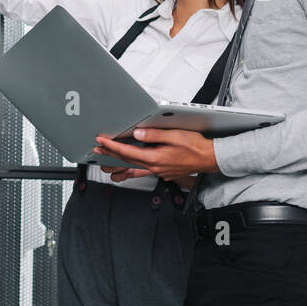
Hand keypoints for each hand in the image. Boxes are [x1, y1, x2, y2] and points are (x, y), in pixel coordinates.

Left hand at [91, 128, 217, 183]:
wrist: (210, 159)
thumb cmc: (196, 147)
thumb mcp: (175, 136)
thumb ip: (155, 135)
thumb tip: (138, 134)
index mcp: (155, 158)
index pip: (128, 151)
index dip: (112, 146)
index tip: (101, 141)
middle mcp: (154, 167)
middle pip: (127, 160)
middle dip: (110, 154)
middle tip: (97, 149)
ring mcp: (158, 171)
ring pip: (133, 168)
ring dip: (118, 164)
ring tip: (105, 162)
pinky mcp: (162, 171)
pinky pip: (142, 171)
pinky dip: (132, 170)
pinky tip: (126, 170)